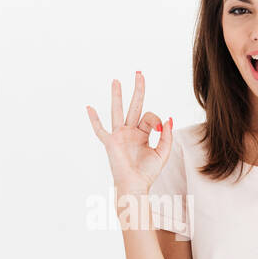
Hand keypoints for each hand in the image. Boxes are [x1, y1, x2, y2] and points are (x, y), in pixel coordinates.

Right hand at [85, 71, 171, 197]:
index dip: (155, 118)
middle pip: (134, 105)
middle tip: (139, 73)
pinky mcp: (110, 142)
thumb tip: (168, 118)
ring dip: (117, 95)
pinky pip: (100, 129)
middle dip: (137, 89)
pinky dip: (94, 119)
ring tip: (116, 80)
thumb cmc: (147, 172)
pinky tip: (89, 107)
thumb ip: (166, 136)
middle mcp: (130, 131)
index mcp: (142, 133)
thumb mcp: (162, 152)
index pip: (150, 116)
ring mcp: (119, 135)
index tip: (159, 127)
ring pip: (118, 111)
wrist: (135, 185)